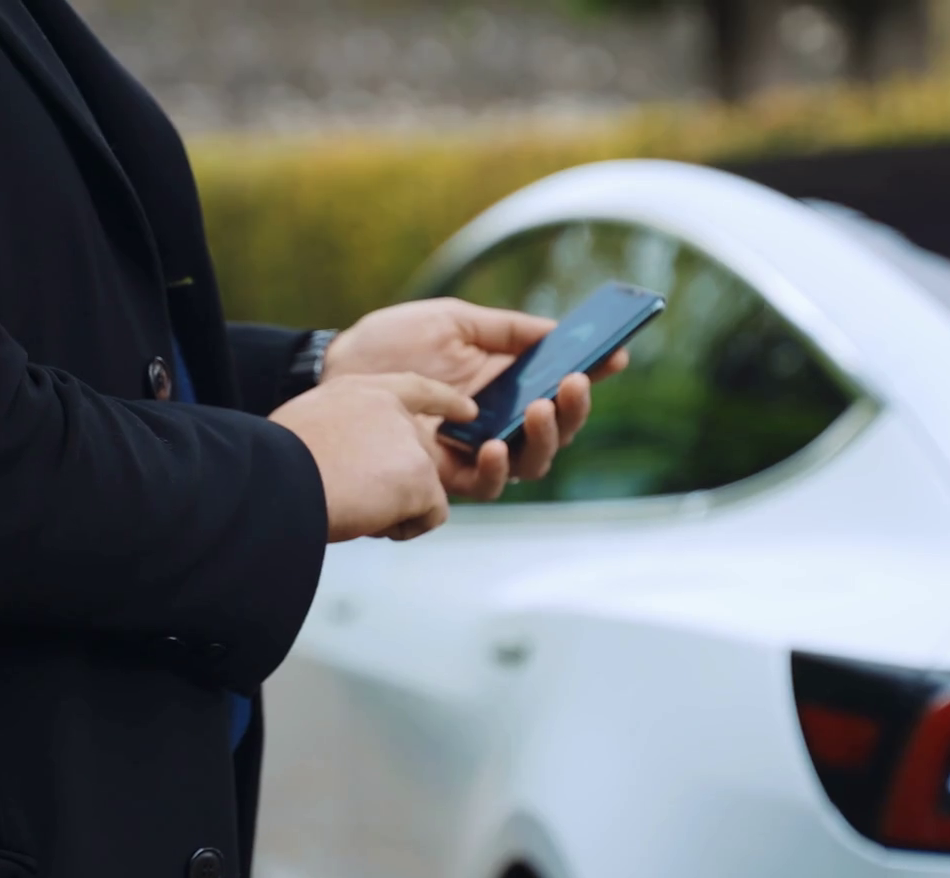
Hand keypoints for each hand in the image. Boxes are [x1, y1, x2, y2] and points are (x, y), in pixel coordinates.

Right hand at [269, 374, 476, 542]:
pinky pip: (429, 515)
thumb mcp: (310, 427)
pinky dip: (401, 527)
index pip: (413, 389)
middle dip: (398, 485)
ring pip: (421, 490)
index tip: (467, 410)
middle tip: (353, 498)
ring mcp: (411, 443)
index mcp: (361, 391)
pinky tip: (367, 517)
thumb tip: (347, 462)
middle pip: (418, 456)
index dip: (443, 400)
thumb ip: (343, 434)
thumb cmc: (274, 464)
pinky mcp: (422, 476)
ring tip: (350, 504)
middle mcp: (393, 410)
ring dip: (391, 509)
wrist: (275, 480)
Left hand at [324, 298, 630, 496]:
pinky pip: (486, 485)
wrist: (333, 368)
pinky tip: (493, 444)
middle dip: (574, 408)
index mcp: (506, 383)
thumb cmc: (390, 344)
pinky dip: (495, 467)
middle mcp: (499, 421)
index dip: (593, 373)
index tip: (616, 354)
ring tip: (538, 408)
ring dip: (544, 438)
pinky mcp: (446, 477)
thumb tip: (558, 330)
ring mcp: (475, 452)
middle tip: (573, 381)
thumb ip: (505, 329)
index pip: (560, 384)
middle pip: (556, 429)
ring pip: (531, 462)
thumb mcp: (453, 321)